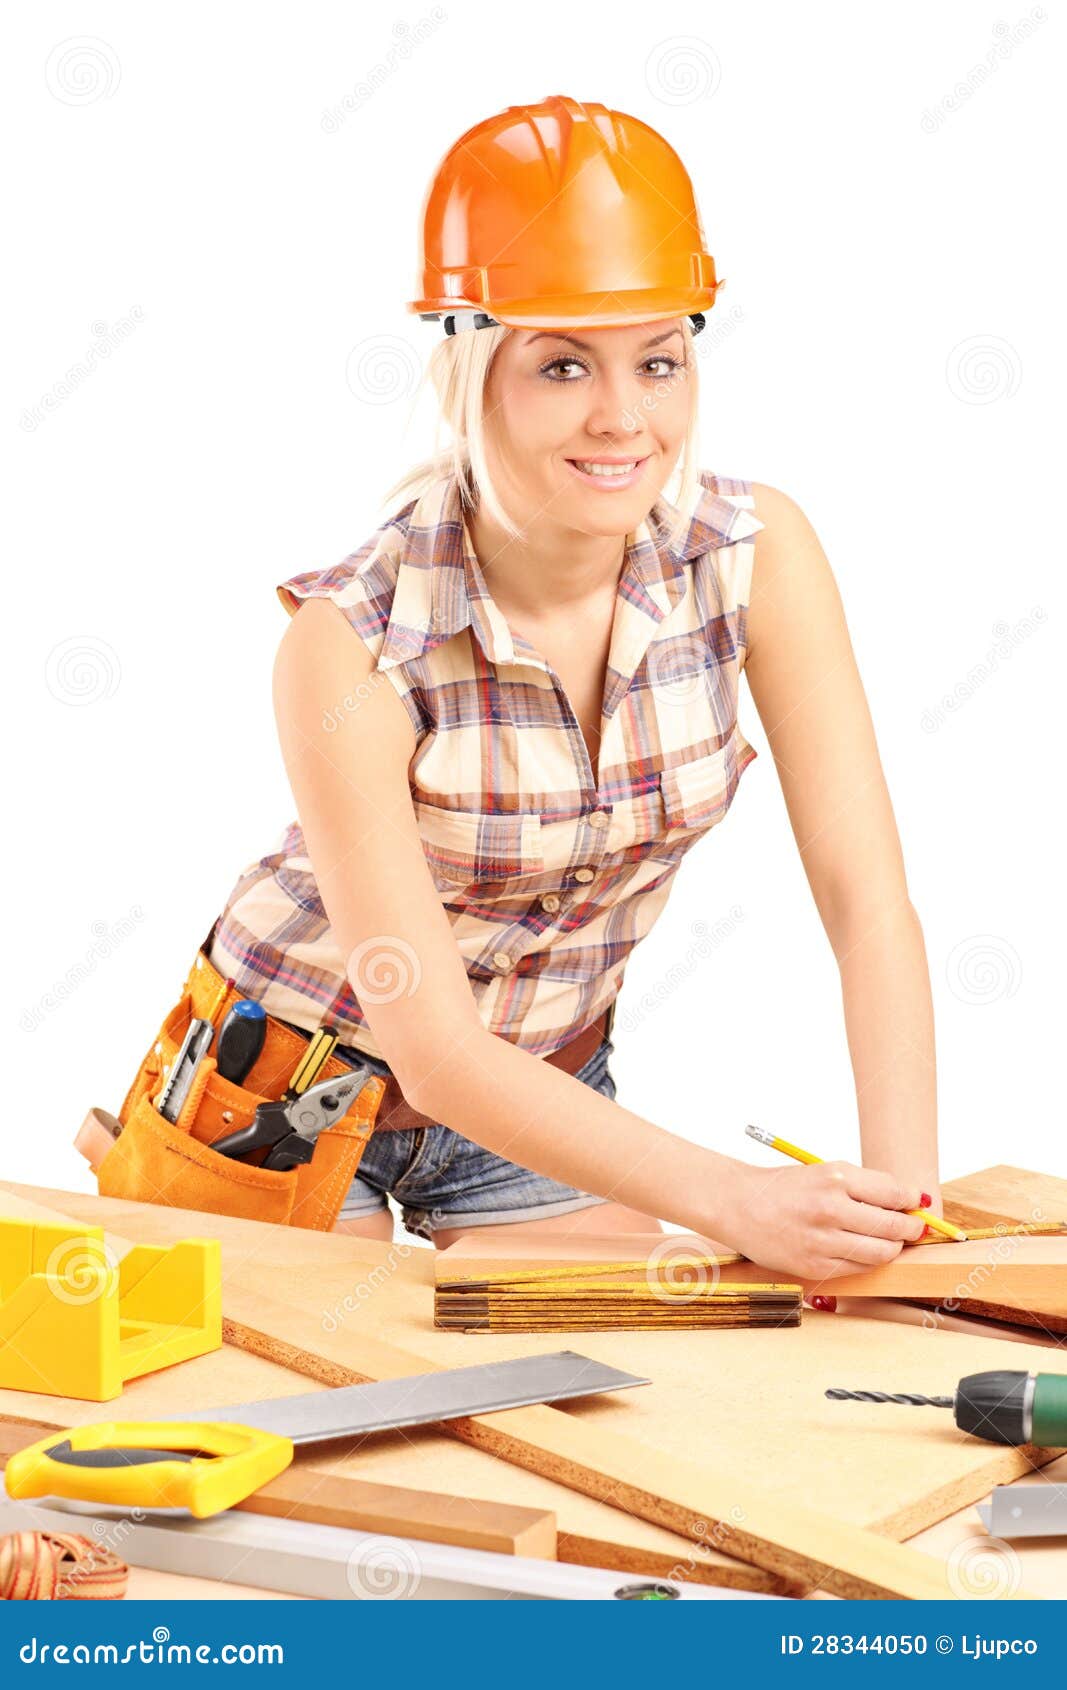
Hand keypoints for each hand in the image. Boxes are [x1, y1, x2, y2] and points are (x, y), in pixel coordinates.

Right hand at [726, 1159, 927, 1281]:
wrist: (739, 1206)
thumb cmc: (784, 1187)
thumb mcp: (824, 1172)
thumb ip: (864, 1186)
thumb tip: (906, 1200)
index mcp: (835, 1178)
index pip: (893, 1192)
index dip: (912, 1200)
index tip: (917, 1204)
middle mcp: (831, 1208)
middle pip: (894, 1225)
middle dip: (912, 1228)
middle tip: (915, 1227)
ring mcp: (823, 1240)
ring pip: (882, 1252)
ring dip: (894, 1247)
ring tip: (892, 1241)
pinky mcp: (815, 1265)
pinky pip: (859, 1269)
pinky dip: (870, 1261)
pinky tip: (865, 1251)